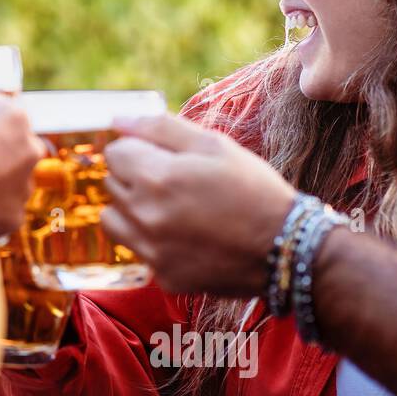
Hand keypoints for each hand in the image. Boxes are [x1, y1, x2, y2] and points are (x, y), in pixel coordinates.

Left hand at [100, 113, 296, 294]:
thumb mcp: (213, 145)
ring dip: (131, 209)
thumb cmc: (252, 189)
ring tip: (169, 208)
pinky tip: (183, 236)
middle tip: (173, 181)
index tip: (161, 156)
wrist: (285, 248)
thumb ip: (159, 128)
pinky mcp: (162, 275)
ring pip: (113, 219)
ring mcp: (151, 250)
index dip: (137, 149)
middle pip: (111, 184)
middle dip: (134, 177)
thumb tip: (117, 120)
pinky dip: (151, 241)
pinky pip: (138, 250)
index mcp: (156, 178)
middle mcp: (145, 216)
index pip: (114, 154)